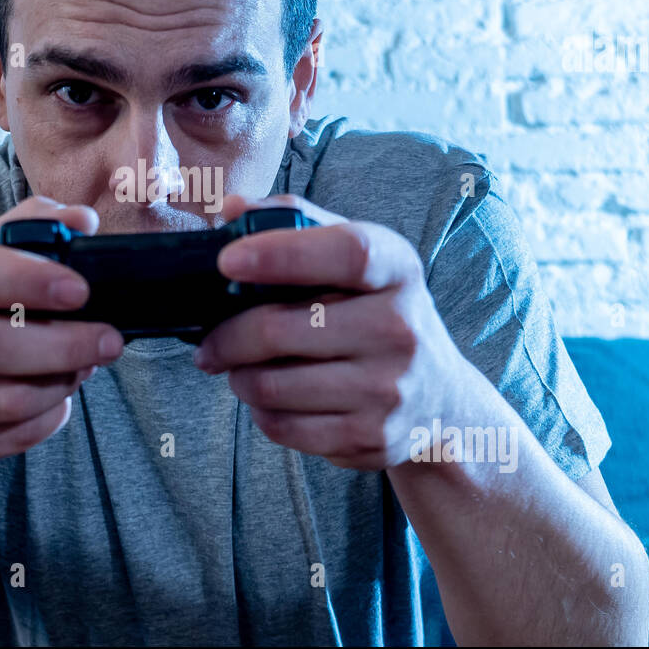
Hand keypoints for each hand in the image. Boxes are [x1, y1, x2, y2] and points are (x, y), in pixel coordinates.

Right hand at [0, 196, 123, 475]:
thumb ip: (34, 227)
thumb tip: (82, 221)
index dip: (24, 279)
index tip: (80, 289)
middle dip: (63, 345)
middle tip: (109, 339)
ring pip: (6, 399)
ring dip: (61, 382)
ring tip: (86, 364)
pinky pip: (9, 436)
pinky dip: (47, 416)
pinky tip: (58, 395)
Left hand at [192, 193, 468, 470]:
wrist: (440, 397)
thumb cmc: (378, 311)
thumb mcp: (358, 259)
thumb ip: (296, 224)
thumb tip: (231, 209)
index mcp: (397, 269)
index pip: (345, 253)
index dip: (280, 254)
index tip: (227, 259)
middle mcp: (401, 328)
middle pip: (281, 329)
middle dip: (227, 335)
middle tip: (208, 339)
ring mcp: (389, 389)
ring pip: (271, 385)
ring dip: (239, 375)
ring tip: (239, 367)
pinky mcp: (371, 438)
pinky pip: (283, 427)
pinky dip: (261, 412)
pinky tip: (270, 397)